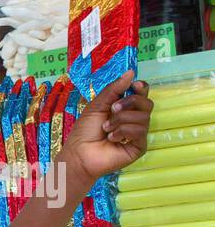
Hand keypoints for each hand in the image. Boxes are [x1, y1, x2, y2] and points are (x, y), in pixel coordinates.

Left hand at [58, 71, 150, 185]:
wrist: (79, 154)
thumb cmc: (85, 131)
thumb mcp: (97, 106)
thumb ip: (114, 89)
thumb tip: (131, 72)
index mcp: (125, 108)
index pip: (142, 94)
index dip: (141, 88)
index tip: (134, 86)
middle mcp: (134, 120)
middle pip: (147, 103)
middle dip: (129, 103)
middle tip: (112, 109)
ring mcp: (138, 134)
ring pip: (143, 117)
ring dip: (121, 120)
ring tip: (106, 128)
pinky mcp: (139, 147)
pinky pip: (140, 131)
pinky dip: (123, 131)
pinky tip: (111, 138)